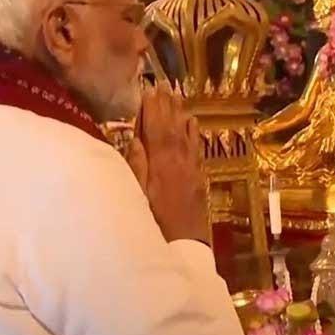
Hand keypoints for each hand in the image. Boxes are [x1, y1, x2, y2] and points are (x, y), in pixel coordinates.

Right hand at [129, 85, 209, 244]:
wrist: (185, 248)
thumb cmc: (153, 225)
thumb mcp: (137, 196)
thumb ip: (136, 166)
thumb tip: (135, 138)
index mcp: (161, 165)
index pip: (157, 129)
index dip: (153, 109)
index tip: (148, 89)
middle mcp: (180, 162)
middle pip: (173, 128)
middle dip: (167, 106)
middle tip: (163, 85)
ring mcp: (192, 170)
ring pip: (186, 135)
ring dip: (180, 114)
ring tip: (176, 96)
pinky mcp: (199, 179)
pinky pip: (197, 149)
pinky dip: (194, 133)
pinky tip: (192, 122)